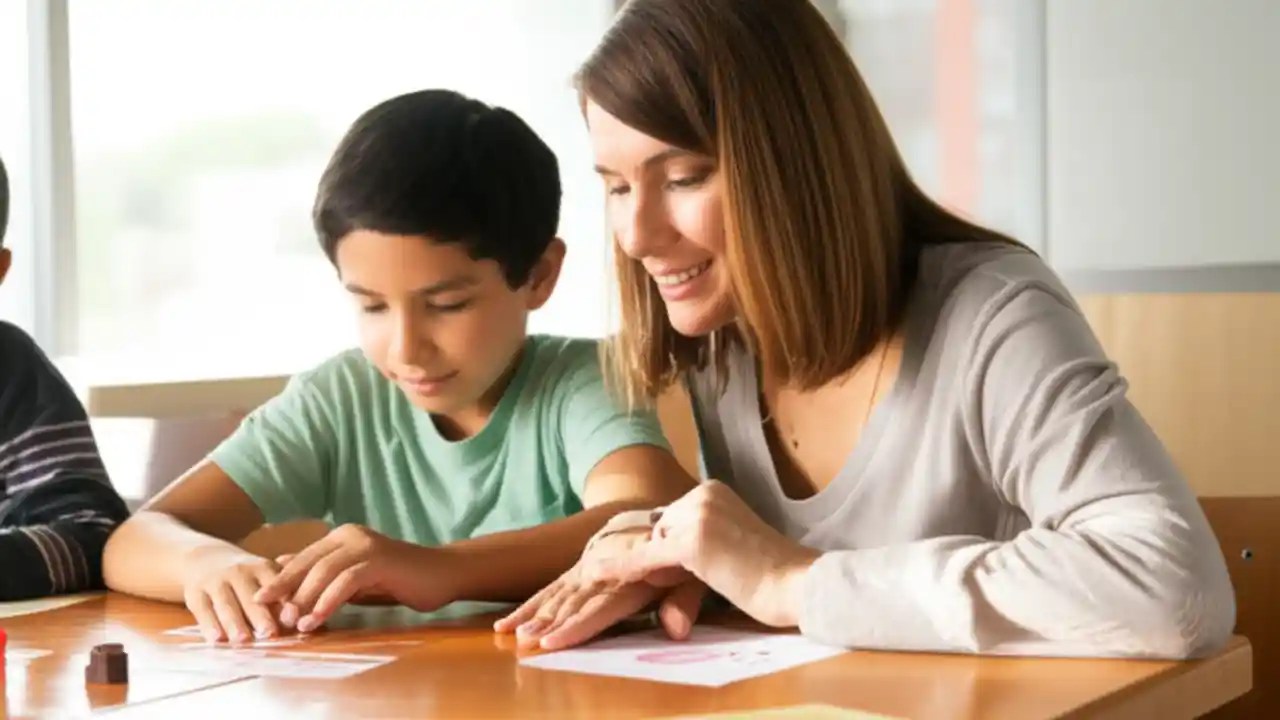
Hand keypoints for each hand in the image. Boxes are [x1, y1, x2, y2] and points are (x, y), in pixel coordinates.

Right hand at [180, 546, 285, 644]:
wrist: (203, 559)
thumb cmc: (245, 576)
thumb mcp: (264, 576)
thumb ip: (281, 594)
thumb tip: (296, 618)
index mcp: (261, 567)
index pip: (274, 584)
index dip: (283, 601)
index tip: (292, 619)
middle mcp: (238, 572)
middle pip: (250, 597)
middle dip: (260, 615)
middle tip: (270, 633)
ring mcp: (215, 581)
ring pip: (226, 604)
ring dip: (235, 623)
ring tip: (243, 641)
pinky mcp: (195, 593)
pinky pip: (203, 610)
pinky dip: (209, 625)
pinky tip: (216, 639)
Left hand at [253, 524, 456, 631]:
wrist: (441, 574)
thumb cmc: (399, 578)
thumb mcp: (355, 577)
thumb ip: (326, 574)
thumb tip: (284, 567)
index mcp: (341, 536)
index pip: (302, 558)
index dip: (280, 579)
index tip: (260, 601)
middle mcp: (349, 535)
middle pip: (307, 562)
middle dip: (285, 589)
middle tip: (268, 614)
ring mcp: (365, 545)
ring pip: (324, 571)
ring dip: (306, 599)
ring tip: (295, 624)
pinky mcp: (379, 559)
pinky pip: (347, 580)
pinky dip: (329, 601)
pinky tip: (319, 619)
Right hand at [494, 528, 706, 649]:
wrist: (671, 511)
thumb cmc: (687, 550)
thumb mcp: (695, 574)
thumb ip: (684, 602)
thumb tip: (675, 631)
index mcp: (632, 573)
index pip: (600, 605)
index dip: (577, 625)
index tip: (552, 641)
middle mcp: (606, 566)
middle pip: (573, 598)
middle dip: (548, 620)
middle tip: (525, 639)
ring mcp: (591, 561)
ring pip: (558, 590)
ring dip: (534, 611)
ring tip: (510, 629)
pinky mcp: (584, 561)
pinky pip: (556, 584)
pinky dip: (534, 602)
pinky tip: (512, 619)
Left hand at [589, 481, 820, 626]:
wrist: (800, 584)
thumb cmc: (773, 573)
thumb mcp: (729, 543)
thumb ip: (697, 540)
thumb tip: (661, 557)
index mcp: (713, 490)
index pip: (671, 519)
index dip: (671, 549)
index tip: (686, 566)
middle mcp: (703, 494)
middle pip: (659, 530)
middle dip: (663, 558)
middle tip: (698, 575)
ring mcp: (697, 516)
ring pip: (654, 544)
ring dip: (660, 569)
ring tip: (705, 576)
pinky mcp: (691, 544)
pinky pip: (646, 558)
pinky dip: (620, 567)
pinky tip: (593, 573)